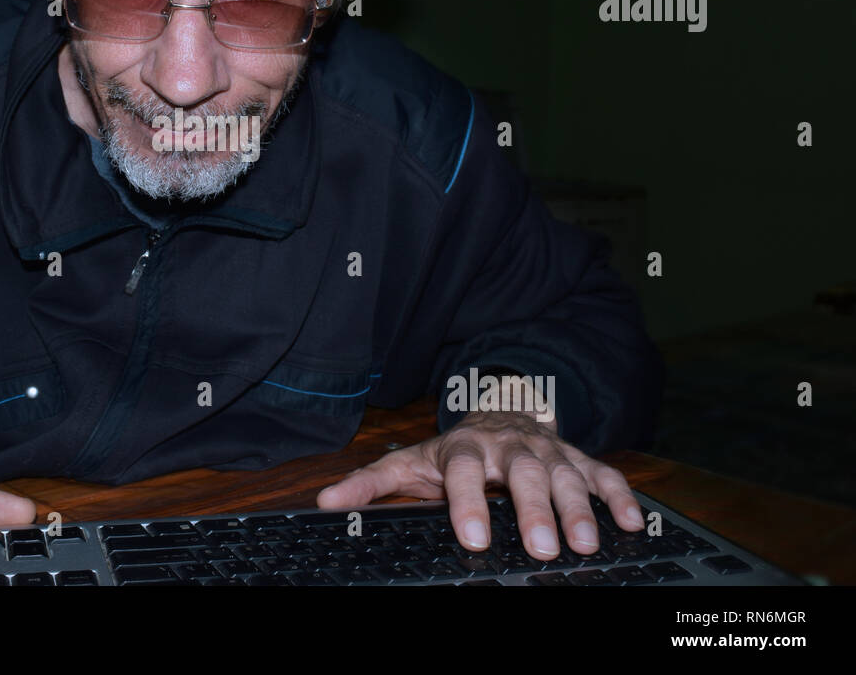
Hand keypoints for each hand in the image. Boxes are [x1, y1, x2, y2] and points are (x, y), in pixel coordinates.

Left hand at [315, 410, 643, 559]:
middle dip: (535, 509)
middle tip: (543, 547)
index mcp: (464, 448)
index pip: (464, 472)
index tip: (471, 536)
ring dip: (579, 507)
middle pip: (523, 473)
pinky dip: (618, 496)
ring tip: (587, 543)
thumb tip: (325, 501)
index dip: (468, 502)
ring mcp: (546, 449)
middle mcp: (508, 446)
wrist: (499, 409)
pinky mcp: (577, 456)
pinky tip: (631, 523)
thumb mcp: (409, 461)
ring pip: (566, 474)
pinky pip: (603, 473)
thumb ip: (370, 484)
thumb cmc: (452, 449)